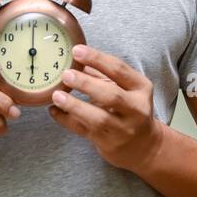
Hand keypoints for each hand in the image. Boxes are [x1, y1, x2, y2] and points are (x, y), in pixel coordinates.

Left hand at [48, 44, 163, 171]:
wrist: (143, 145)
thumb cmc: (130, 109)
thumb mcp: (125, 88)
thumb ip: (102, 74)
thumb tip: (76, 57)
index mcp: (141, 88)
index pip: (119, 70)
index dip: (97, 59)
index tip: (76, 51)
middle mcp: (136, 109)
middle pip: (111, 96)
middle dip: (86, 84)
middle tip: (66, 75)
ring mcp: (123, 129)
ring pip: (98, 118)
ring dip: (75, 106)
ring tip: (56, 95)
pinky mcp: (109, 144)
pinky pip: (84, 131)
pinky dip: (67, 121)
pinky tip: (54, 110)